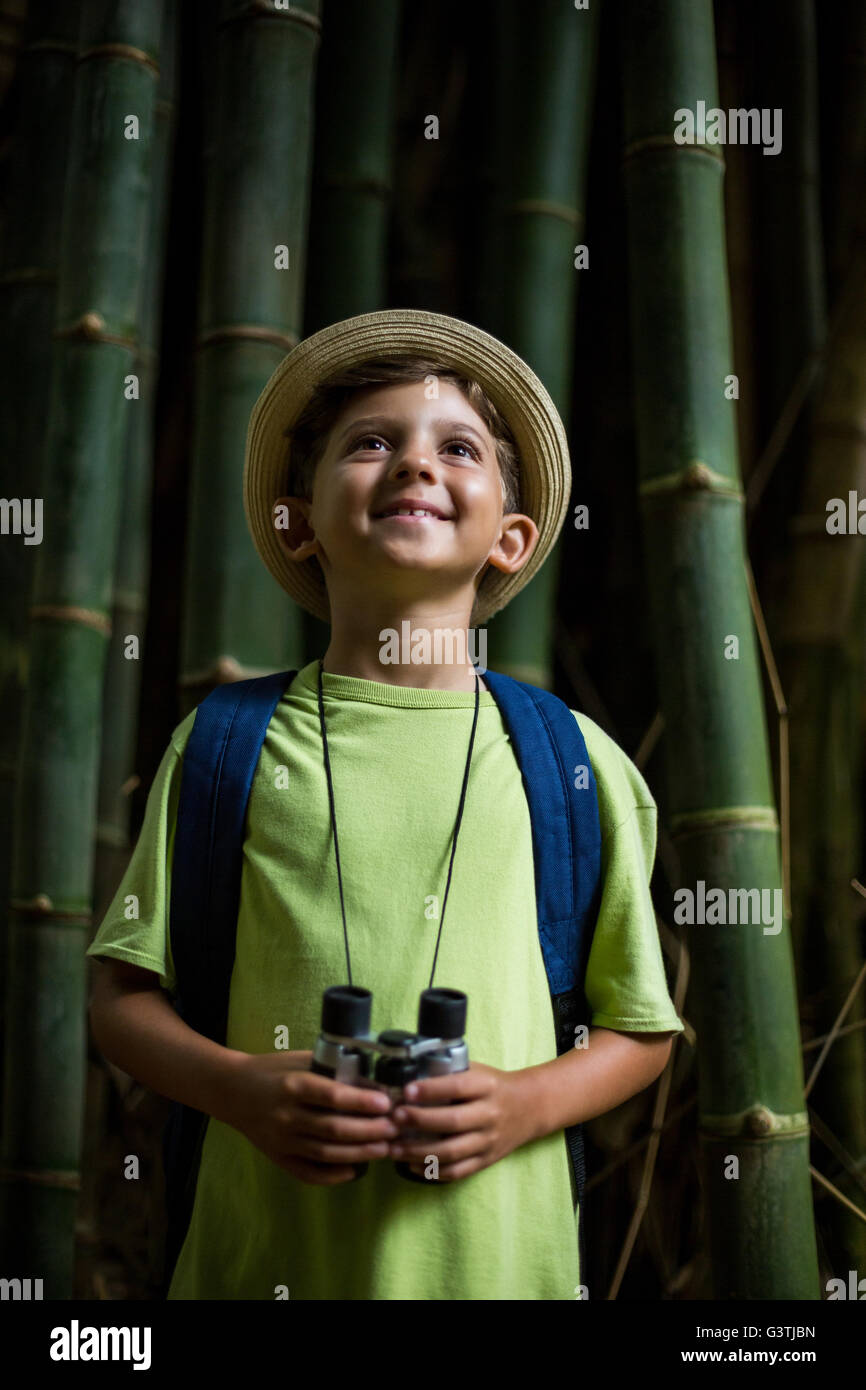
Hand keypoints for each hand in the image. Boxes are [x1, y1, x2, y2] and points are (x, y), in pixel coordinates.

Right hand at [221, 1050, 399, 1184]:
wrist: (232, 1091)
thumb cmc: (273, 1070)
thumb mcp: (301, 1060)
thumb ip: (332, 1070)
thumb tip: (374, 1082)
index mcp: (293, 1085)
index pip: (331, 1096)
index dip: (360, 1101)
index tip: (386, 1102)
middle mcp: (286, 1115)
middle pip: (333, 1129)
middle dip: (368, 1130)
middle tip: (394, 1128)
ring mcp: (281, 1140)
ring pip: (325, 1153)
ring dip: (358, 1153)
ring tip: (384, 1149)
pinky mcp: (277, 1158)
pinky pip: (307, 1173)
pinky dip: (332, 1176)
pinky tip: (353, 1171)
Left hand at [387, 1062, 532, 1181]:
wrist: (530, 1107)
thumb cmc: (494, 1085)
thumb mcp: (478, 1070)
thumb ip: (450, 1072)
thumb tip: (408, 1070)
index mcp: (486, 1087)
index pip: (457, 1088)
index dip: (431, 1090)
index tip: (406, 1091)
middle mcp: (489, 1114)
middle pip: (452, 1122)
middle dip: (420, 1121)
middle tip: (395, 1118)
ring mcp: (489, 1140)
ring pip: (452, 1151)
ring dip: (420, 1152)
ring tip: (394, 1148)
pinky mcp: (486, 1160)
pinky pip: (458, 1171)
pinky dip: (433, 1171)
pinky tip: (412, 1165)